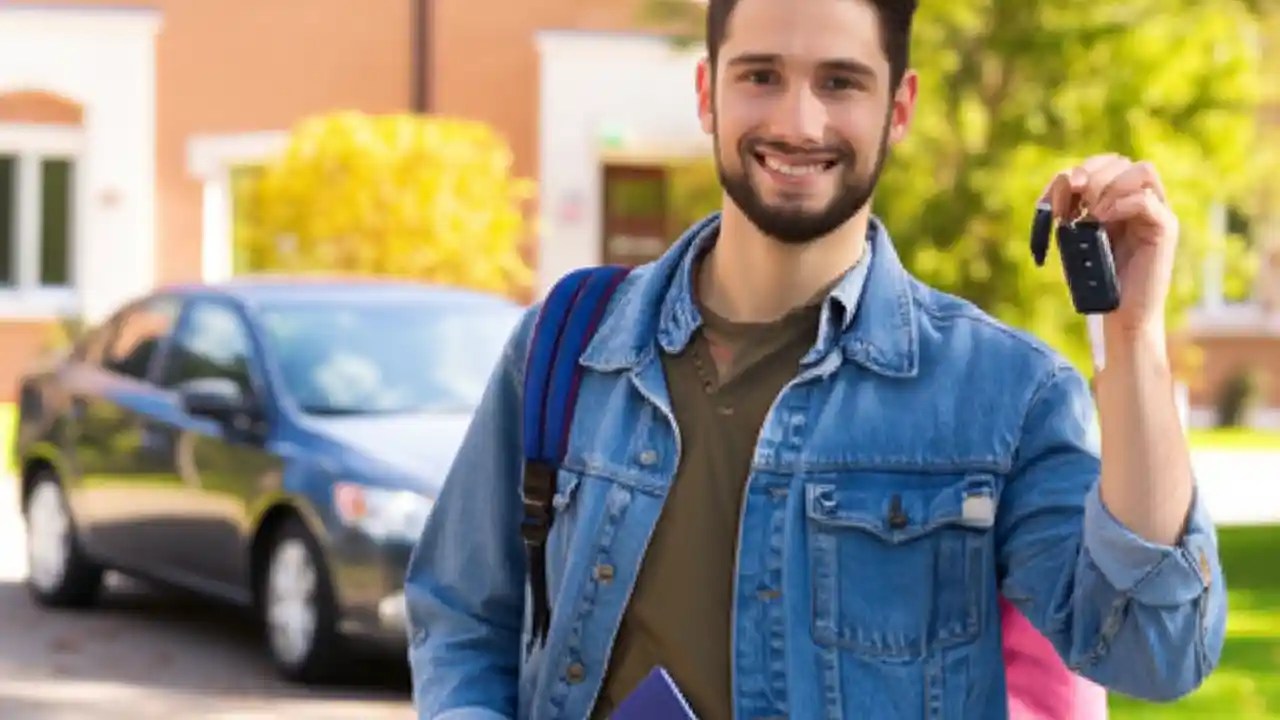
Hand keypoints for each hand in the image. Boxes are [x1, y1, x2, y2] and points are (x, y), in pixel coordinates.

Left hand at [1041, 154, 1178, 340]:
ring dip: (1108, 186)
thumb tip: (1064, 178)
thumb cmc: (1095, 278)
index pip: (1104, 163)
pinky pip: (1145, 200)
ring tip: (1090, 214)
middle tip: (1072, 204)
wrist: (1119, 315)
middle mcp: (1141, 201)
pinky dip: (1118, 205)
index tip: (1055, 197)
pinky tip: (1100, 222)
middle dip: (1089, 176)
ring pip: (1141, 170)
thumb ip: (1069, 207)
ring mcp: (1156, 213)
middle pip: (1120, 161)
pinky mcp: (1165, 229)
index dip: (1078, 171)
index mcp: (1119, 199)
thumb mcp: (1072, 237)